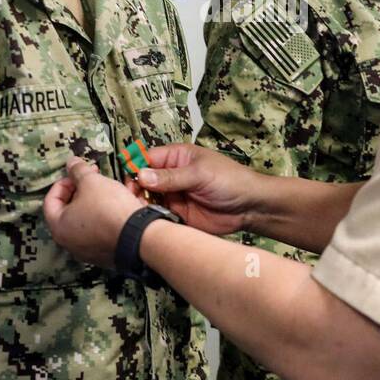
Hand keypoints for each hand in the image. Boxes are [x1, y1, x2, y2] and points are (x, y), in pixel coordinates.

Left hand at [44, 158, 141, 267]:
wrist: (140, 237)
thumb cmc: (110, 209)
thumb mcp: (92, 182)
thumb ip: (78, 171)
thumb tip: (71, 163)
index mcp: (59, 227)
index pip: (51, 200)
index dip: (63, 182)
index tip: (77, 174)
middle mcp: (70, 243)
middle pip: (69, 210)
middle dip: (81, 191)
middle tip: (93, 179)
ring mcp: (89, 251)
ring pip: (88, 220)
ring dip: (96, 202)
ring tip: (110, 189)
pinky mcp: (106, 254)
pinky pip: (102, 230)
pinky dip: (107, 216)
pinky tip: (120, 205)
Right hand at [136, 142, 265, 235]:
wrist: (249, 207)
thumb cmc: (230, 180)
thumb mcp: (199, 174)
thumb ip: (170, 177)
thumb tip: (141, 175)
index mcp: (175, 158)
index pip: (146, 159)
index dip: (135, 168)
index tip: (130, 181)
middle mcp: (170, 176)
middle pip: (142, 181)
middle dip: (135, 189)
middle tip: (135, 200)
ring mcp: (173, 196)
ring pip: (147, 200)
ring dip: (142, 206)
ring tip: (143, 212)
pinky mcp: (177, 215)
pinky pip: (158, 216)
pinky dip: (152, 219)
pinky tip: (152, 222)